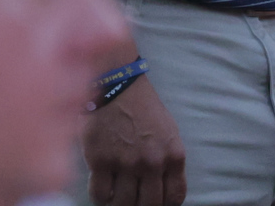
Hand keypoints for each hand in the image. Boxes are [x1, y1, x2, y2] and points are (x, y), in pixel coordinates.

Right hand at [85, 74, 185, 205]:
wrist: (113, 81)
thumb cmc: (140, 105)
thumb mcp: (167, 131)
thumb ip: (168, 160)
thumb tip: (161, 187)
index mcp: (173, 156)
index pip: (174, 198)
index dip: (163, 204)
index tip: (152, 201)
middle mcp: (152, 163)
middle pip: (149, 205)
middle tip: (131, 200)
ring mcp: (125, 163)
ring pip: (124, 204)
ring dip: (118, 203)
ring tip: (114, 196)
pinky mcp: (100, 160)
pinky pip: (100, 194)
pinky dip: (100, 196)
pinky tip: (101, 188)